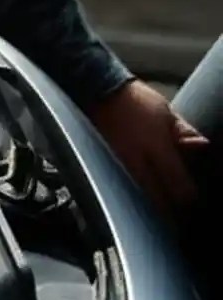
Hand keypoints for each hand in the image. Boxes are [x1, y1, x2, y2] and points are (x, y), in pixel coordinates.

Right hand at [85, 79, 209, 223]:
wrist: (97, 90)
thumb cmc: (134, 99)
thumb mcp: (165, 111)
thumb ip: (184, 131)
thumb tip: (202, 145)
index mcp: (156, 146)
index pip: (177, 183)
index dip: (187, 196)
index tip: (191, 199)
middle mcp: (136, 159)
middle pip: (156, 197)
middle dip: (168, 207)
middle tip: (175, 210)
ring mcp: (118, 164)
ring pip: (138, 195)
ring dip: (150, 202)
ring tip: (158, 208)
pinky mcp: (104, 164)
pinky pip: (123, 186)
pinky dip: (133, 192)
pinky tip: (138, 194)